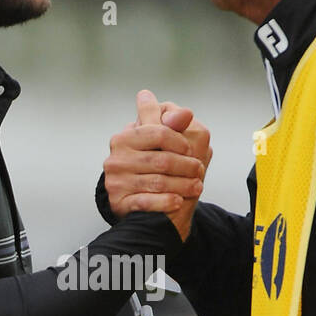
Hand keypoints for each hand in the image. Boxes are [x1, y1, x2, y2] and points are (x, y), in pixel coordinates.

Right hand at [104, 90, 211, 240]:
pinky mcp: (119, 203)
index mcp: (125, 138)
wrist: (134, 202)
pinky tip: (178, 201)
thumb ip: (171, 123)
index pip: (159, 133)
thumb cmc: (149, 166)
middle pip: (162, 160)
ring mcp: (116, 181)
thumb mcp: (157, 141)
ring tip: (197, 186)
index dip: (180, 141)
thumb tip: (186, 113)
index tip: (190, 149)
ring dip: (183, 185)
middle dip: (186, 166)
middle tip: (199, 169)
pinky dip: (166, 201)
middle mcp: (117, 159)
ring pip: (158, 182)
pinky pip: (147, 202)